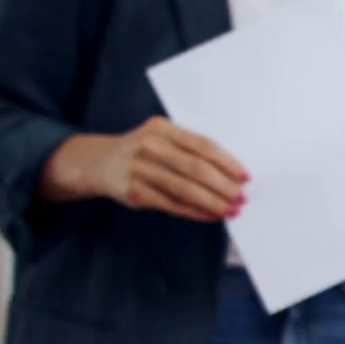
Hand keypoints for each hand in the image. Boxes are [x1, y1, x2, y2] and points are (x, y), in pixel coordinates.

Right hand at [40, 117, 246, 221]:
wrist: (99, 161)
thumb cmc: (145, 150)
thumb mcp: (164, 138)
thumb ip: (191, 149)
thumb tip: (232, 174)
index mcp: (162, 128)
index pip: (202, 145)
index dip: (227, 163)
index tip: (245, 177)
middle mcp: (149, 146)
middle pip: (195, 169)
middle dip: (223, 186)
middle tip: (241, 198)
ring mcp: (138, 169)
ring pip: (185, 189)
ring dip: (212, 202)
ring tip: (231, 210)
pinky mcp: (133, 192)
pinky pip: (172, 204)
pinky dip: (195, 211)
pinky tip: (211, 215)